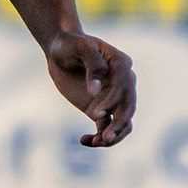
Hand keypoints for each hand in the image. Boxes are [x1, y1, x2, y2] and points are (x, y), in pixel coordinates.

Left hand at [44, 30, 134, 147]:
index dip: (112, 100)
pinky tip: (84, 140)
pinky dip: (100, 138)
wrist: (59, 51)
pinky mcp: (102, 108)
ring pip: (123, 121)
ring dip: (114, 134)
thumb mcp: (79, 47)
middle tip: (104, 138)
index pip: (124, 85)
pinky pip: (107, 127)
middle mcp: (122, 82)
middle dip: (119, 124)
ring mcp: (113, 97)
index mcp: (121, 63)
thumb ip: (91, 65)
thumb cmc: (69, 44)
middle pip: (129, 107)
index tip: (94, 113)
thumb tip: (95, 91)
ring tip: (97, 143)